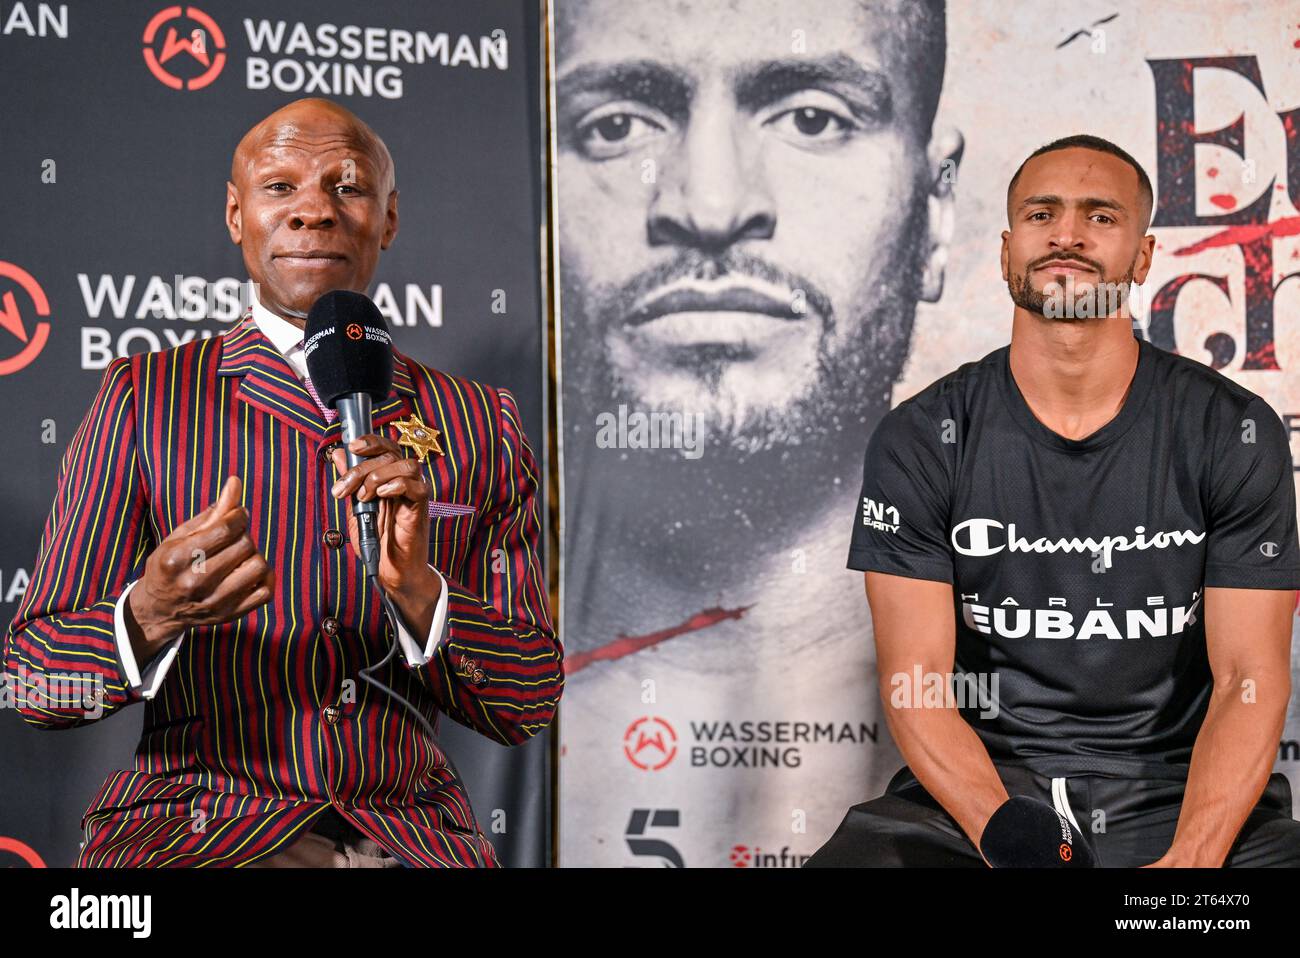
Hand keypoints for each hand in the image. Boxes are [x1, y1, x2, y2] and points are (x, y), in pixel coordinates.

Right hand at [126, 476, 274, 661]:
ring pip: (258, 566)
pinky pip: (266, 591)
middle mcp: (195, 582)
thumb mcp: (181, 536)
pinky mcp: (231, 615)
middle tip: (232, 539)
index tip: (237, 515)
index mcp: (177, 558)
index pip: (225, 528)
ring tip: (239, 557)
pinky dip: (264, 578)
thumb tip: (236, 482)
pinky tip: (248, 573)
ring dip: (254, 556)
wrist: (160, 610)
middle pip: (245, 545)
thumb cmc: (171, 565)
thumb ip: (212, 511)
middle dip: (243, 535)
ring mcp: (215, 602)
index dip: (238, 516)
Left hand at [329, 433, 435, 602]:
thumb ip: (349, 481)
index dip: (371, 441)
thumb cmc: (375, 539)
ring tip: (364, 497)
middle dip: (361, 468)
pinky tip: (381, 496)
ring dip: (379, 476)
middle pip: (390, 454)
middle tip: (344, 489)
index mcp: (389, 477)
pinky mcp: (421, 509)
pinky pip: (417, 486)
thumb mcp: (354, 506)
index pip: (385, 447)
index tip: (351, 447)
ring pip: (407, 465)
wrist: (386, 569)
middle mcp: (404, 481)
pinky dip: (397, 485)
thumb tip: (337, 454)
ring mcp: (414, 494)